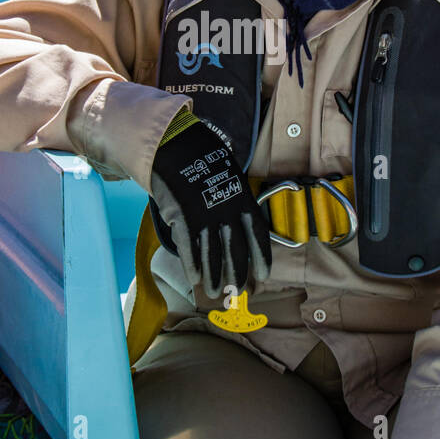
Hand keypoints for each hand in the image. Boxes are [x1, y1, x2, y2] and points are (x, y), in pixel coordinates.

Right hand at [150, 116, 271, 298]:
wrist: (176, 145)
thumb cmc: (203, 160)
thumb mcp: (230, 175)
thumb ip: (236, 200)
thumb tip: (241, 222)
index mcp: (242, 199)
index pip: (257, 234)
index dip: (261, 257)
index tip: (264, 276)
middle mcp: (227, 211)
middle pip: (236, 250)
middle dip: (237, 273)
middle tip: (237, 291)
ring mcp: (204, 216)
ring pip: (212, 255)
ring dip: (213, 277)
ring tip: (213, 292)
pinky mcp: (182, 219)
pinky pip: (189, 248)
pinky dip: (192, 265)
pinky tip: (194, 279)